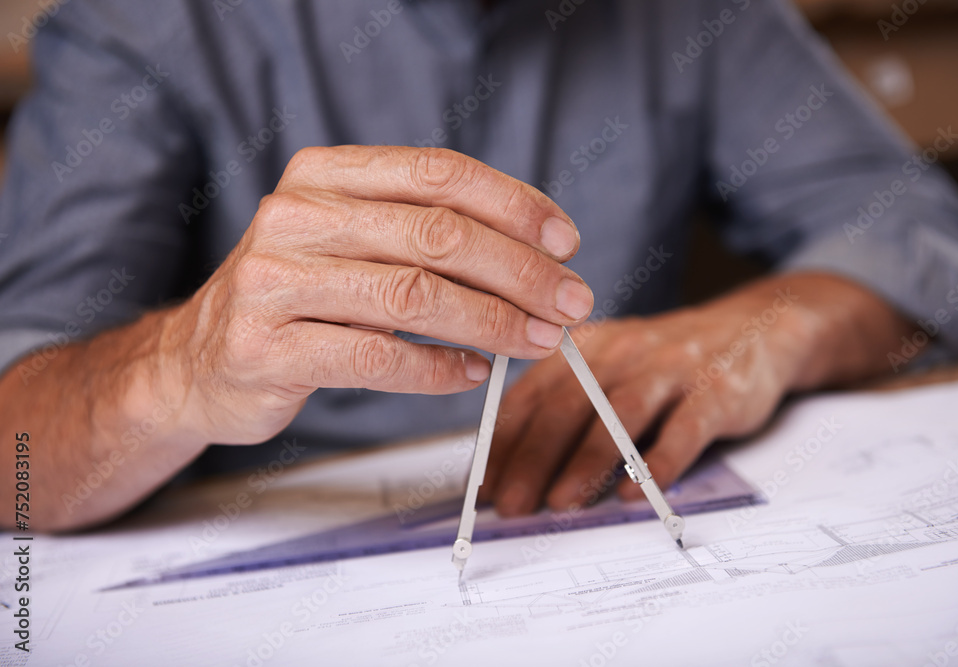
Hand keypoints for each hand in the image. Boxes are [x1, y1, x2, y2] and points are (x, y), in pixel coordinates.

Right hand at [162, 146, 593, 445]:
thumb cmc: (297, 299)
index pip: (437, 173)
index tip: (564, 242)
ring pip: (412, 295)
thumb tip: (536, 258)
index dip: (513, 205)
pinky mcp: (266, 348)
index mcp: (324, 175)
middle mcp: (296, 216)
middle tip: (570, 303)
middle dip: (520, 272)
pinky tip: (473, 373)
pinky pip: (377, 356)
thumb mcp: (350, 243)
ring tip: (538, 341)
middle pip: (436, 234)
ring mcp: (273, 282)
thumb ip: (423, 235)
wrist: (200, 360)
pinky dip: (439, 368)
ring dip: (493, 322)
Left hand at [481, 273, 914, 515]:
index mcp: (587, 346)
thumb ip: (568, 407)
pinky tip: (637, 493)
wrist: (756, 329)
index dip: (504, 439)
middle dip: (533, 457)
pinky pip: (683, 428)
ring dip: (586, 462)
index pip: (533, 393)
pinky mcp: (715, 390)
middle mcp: (622, 351)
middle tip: (513, 503)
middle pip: (568, 403)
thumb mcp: (610, 368)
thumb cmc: (666, 363)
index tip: (484, 483)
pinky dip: (659, 462)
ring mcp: (669, 368)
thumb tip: (513, 472)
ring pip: (619, 414)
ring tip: (562, 501)